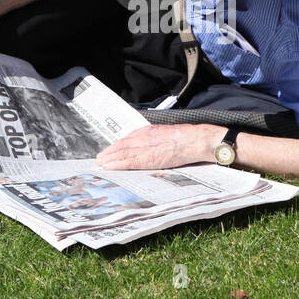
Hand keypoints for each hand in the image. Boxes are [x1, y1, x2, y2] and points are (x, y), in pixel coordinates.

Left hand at [96, 124, 224, 170]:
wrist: (198, 140)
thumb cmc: (189, 138)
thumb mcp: (169, 133)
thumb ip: (157, 139)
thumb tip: (152, 147)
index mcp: (151, 131)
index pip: (130, 138)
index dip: (118, 145)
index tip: (110, 150)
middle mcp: (146, 137)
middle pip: (123, 145)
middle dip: (110, 152)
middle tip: (100, 158)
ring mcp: (148, 147)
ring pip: (124, 153)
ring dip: (110, 159)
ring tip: (101, 164)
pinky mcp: (151, 158)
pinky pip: (131, 162)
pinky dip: (119, 164)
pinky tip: (110, 167)